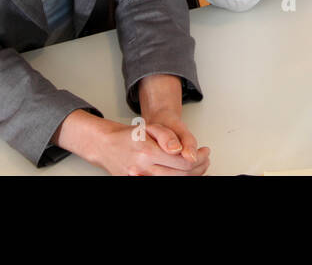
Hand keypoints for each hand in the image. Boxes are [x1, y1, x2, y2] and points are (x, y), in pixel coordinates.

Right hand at [58, 110, 206, 175]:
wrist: (105, 146)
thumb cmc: (129, 136)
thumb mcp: (149, 127)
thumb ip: (166, 136)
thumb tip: (178, 149)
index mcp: (148, 152)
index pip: (182, 161)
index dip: (199, 158)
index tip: (205, 151)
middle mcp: (143, 169)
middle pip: (181, 175)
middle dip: (199, 167)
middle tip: (205, 159)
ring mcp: (140, 179)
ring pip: (173, 182)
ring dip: (192, 175)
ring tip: (198, 166)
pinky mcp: (138, 184)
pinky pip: (163, 184)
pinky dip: (178, 180)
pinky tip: (184, 174)